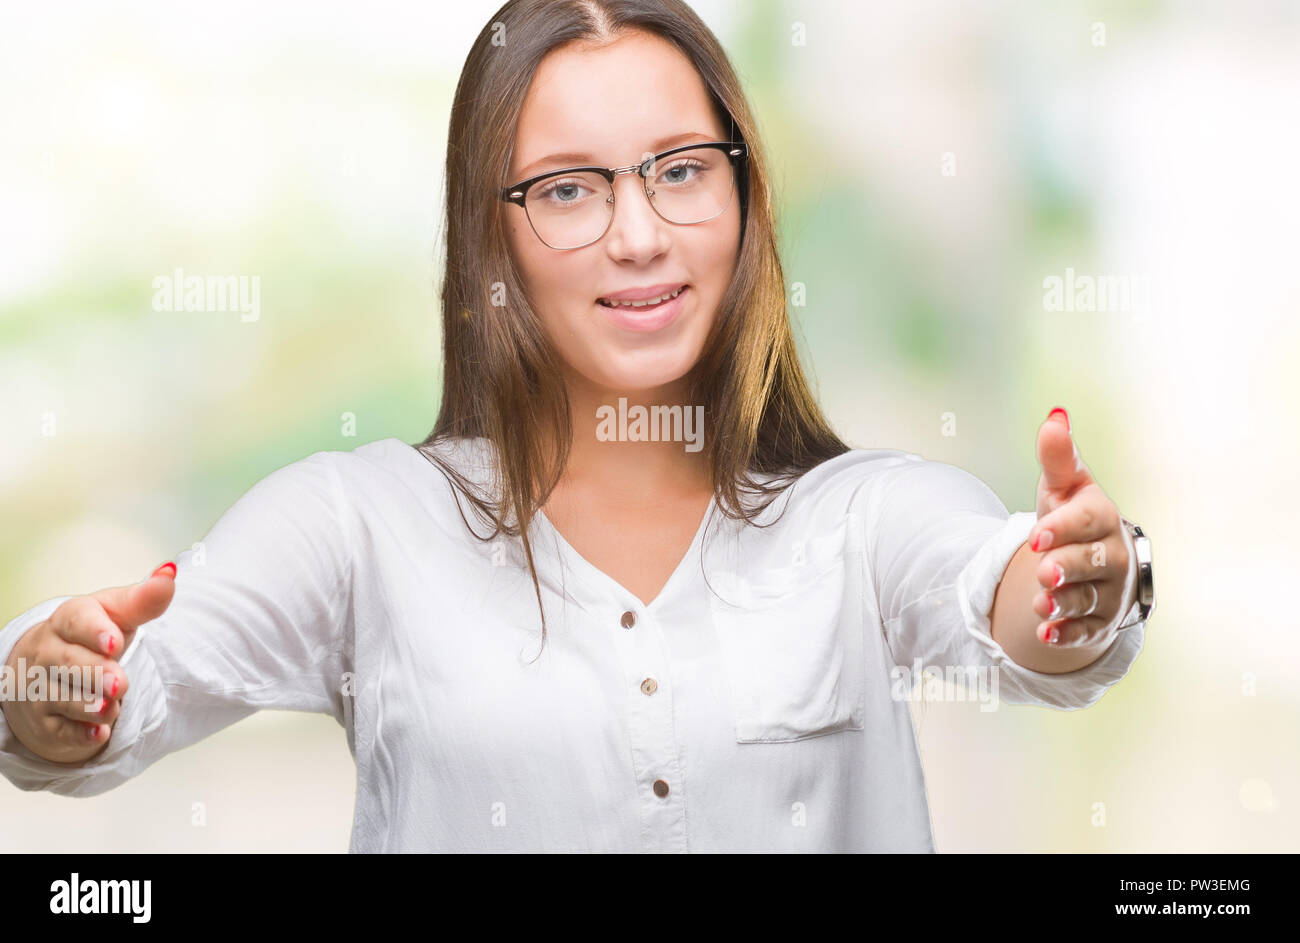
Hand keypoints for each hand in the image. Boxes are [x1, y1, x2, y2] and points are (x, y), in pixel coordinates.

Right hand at [1, 562, 176, 764]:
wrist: (47, 672)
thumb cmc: (92, 637)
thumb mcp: (116, 615)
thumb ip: (143, 600)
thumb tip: (171, 572)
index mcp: (68, 620)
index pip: (76, 620)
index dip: (95, 631)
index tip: (115, 641)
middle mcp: (48, 652)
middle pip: (68, 663)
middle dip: (94, 674)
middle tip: (119, 684)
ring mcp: (40, 689)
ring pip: (62, 698)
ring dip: (90, 706)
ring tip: (112, 708)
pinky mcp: (44, 722)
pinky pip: (59, 730)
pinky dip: (79, 734)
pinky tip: (99, 735)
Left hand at [1027, 407, 1135, 647]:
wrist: (1094, 558)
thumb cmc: (1074, 517)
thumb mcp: (1063, 488)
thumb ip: (1057, 458)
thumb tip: (1054, 417)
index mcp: (1100, 517)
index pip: (1085, 521)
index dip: (1062, 528)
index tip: (1037, 535)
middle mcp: (1112, 554)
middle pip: (1091, 562)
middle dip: (1068, 567)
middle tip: (1044, 571)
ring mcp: (1108, 590)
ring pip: (1087, 598)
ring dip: (1063, 603)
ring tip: (1039, 604)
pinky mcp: (1100, 620)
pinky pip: (1085, 630)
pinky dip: (1066, 634)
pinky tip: (1046, 634)